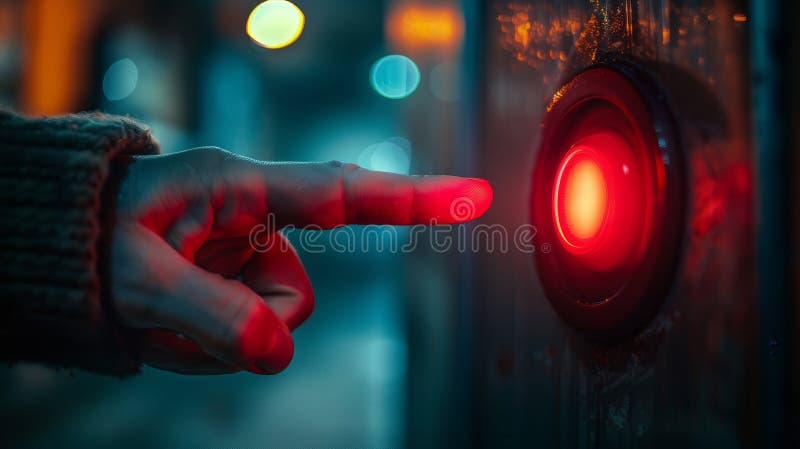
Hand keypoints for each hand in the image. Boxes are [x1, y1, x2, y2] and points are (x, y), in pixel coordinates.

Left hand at [109, 147, 491, 374]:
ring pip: (272, 326)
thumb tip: (279, 351)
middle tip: (170, 313)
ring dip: (214, 339)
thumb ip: (213, 315)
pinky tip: (165, 324)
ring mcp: (247, 257)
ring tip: (158, 316)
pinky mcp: (236, 285)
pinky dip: (205, 346)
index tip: (477, 195)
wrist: (60, 253)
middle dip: (241, 325)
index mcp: (239, 189)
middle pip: (296, 300)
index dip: (414, 197)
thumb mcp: (139, 281)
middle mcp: (254, 222)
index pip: (343, 193)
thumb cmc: (94, 242)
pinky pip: (247, 338)